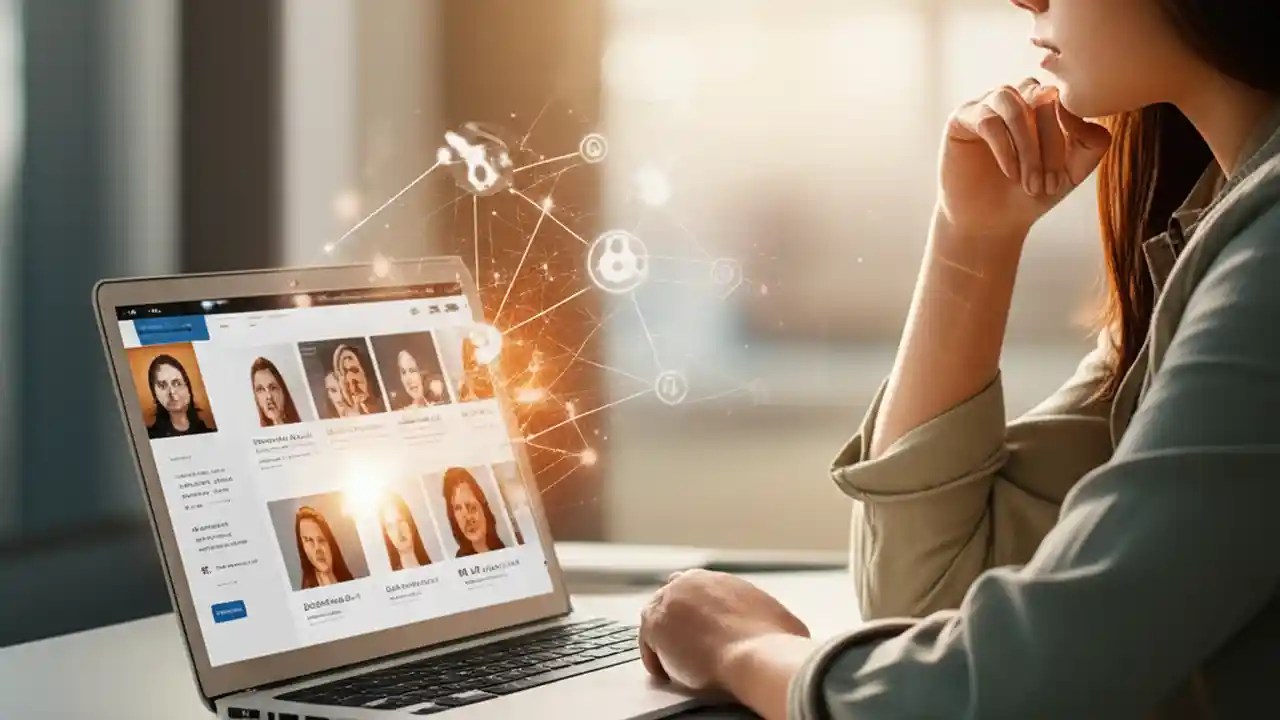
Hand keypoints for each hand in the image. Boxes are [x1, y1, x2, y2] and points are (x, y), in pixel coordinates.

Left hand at [639, 570, 809, 690]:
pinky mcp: (656, 623)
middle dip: (676, 616)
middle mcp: (694, 581)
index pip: (700, 590)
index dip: (698, 611)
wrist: (757, 656)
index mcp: (722, 581)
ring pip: (657, 614)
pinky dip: (654, 657)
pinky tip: (663, 674)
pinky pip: (647, 640)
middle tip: (681, 642)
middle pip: (674, 594)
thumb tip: (784, 635)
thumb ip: (770, 622)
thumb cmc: (776, 643)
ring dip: (663, 636)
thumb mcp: (782, 622)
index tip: (702, 629)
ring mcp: (672, 600)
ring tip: (671, 661)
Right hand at [939, 78, 1111, 242]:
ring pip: (1014, 106)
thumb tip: (1073, 109)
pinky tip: (1009, 173)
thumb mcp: (1073, 171)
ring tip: (1027, 181)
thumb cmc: (1031, 194)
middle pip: (1041, 98)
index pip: (1064, 97)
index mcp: (1044, 103)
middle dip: (1049, 145)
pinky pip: (988, 120)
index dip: (1069, 134)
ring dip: (1026, 146)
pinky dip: (1004, 149)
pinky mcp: (961, 118)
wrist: (992, 222)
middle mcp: (1016, 97)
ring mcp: (987, 104)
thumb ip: (1091, 141)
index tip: (1065, 178)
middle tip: (1047, 185)